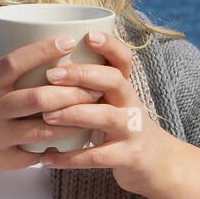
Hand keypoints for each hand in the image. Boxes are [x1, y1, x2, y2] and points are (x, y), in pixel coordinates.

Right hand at [0, 34, 103, 193]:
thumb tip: (27, 69)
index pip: (15, 61)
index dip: (43, 49)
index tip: (68, 41)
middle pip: (39, 95)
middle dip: (73, 91)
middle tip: (96, 87)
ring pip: (43, 126)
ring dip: (72, 121)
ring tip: (92, 115)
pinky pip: (31, 156)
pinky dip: (50, 150)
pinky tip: (66, 147)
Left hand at [37, 28, 177, 196]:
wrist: (156, 163)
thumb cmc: (121, 128)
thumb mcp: (112, 103)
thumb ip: (89, 88)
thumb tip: (43, 65)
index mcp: (124, 89)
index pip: (123, 60)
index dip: (110, 46)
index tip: (88, 35)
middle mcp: (131, 105)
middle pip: (114, 81)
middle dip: (83, 75)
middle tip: (51, 74)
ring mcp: (132, 131)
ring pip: (106, 116)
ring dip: (74, 114)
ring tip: (46, 116)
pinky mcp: (128, 157)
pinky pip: (97, 157)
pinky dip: (69, 158)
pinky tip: (46, 158)